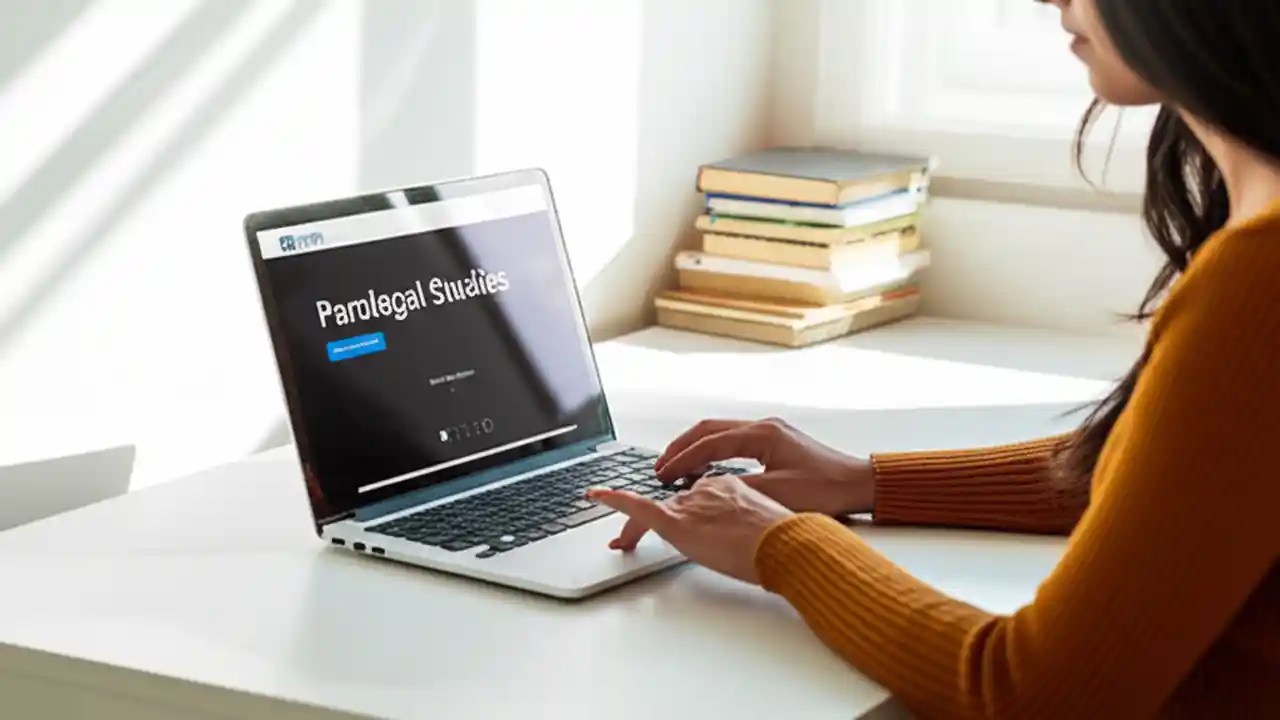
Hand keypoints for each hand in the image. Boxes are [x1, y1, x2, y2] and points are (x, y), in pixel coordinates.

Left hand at [587, 474, 792, 582]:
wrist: (789, 546)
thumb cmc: (785, 543)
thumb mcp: (764, 528)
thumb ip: (745, 526)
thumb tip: (737, 539)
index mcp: (729, 486)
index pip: (695, 496)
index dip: (684, 512)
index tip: (681, 520)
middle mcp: (706, 489)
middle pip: (671, 506)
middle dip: (655, 524)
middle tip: (633, 540)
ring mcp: (691, 503)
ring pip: (654, 513)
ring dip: (634, 528)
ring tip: (621, 544)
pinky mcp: (677, 521)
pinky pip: (638, 507)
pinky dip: (615, 499)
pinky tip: (597, 495)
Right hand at [655, 417, 873, 516]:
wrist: (860, 484)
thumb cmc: (827, 490)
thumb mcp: (778, 495)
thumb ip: (740, 490)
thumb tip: (708, 492)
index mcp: (762, 434)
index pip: (709, 443)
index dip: (682, 460)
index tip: (662, 475)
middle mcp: (764, 426)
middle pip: (709, 429)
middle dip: (681, 448)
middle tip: (659, 468)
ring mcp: (771, 432)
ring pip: (721, 433)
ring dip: (696, 449)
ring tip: (676, 468)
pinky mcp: (777, 443)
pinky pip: (734, 442)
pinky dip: (713, 453)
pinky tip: (707, 469)